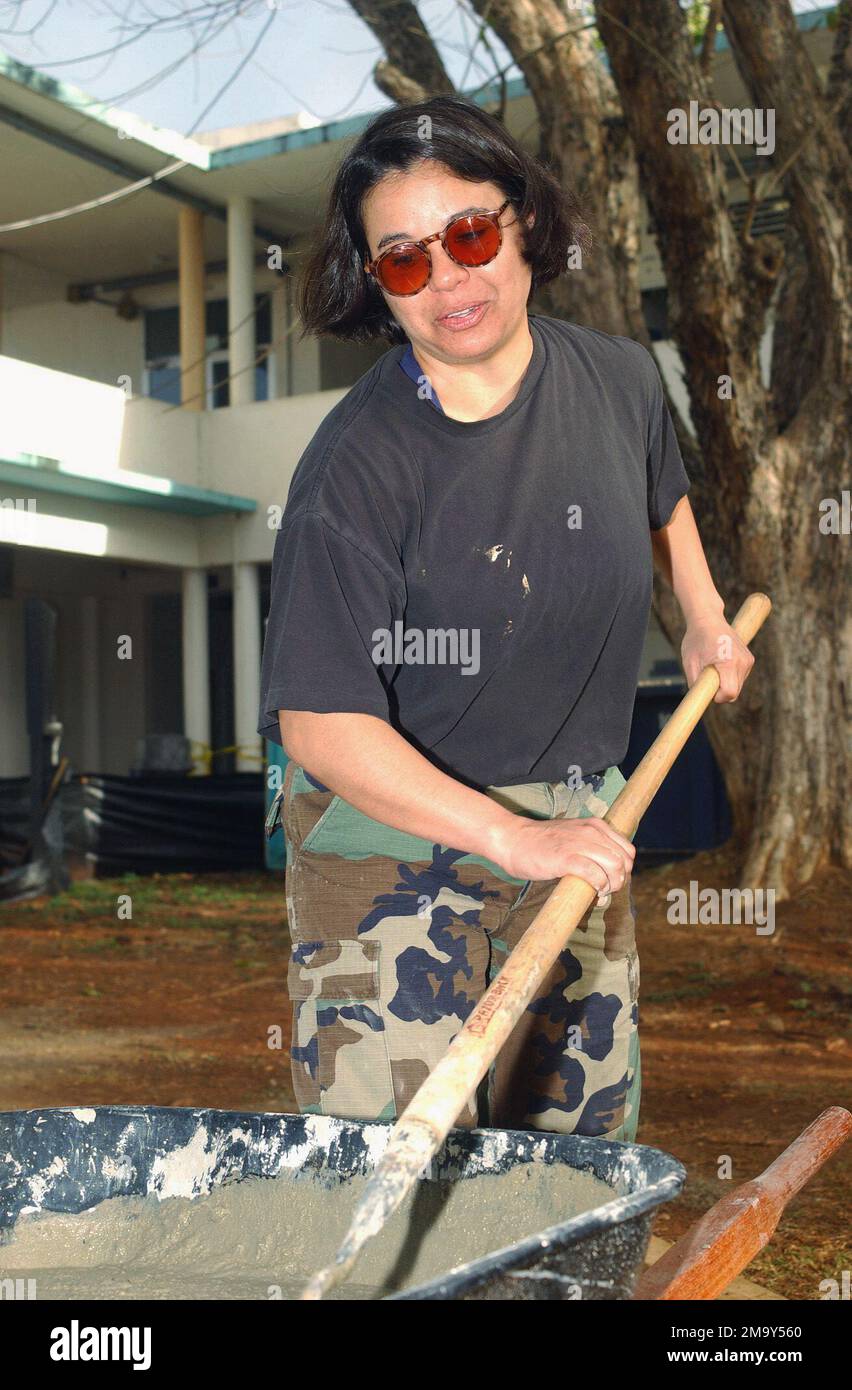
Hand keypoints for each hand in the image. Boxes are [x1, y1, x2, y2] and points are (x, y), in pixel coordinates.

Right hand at [489, 815, 634, 900]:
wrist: (513, 840)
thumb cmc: (541, 844)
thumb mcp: (573, 837)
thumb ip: (591, 849)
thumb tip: (608, 876)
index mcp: (596, 826)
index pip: (628, 850)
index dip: (624, 870)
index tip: (611, 880)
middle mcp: (591, 832)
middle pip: (624, 861)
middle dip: (619, 881)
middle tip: (605, 891)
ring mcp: (579, 844)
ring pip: (614, 867)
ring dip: (611, 885)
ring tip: (599, 892)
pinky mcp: (566, 858)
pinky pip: (595, 874)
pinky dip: (598, 886)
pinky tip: (591, 891)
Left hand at [681, 615, 754, 702]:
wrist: (708, 618)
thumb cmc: (696, 639)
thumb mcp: (689, 663)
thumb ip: (695, 684)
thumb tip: (701, 698)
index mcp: (728, 662)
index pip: (730, 693)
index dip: (718, 697)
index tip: (708, 690)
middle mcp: (743, 662)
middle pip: (734, 692)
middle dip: (720, 691)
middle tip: (706, 677)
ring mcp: (748, 660)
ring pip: (737, 686)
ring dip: (725, 683)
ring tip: (713, 667)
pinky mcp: (750, 659)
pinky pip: (739, 678)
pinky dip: (730, 677)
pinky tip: (720, 663)